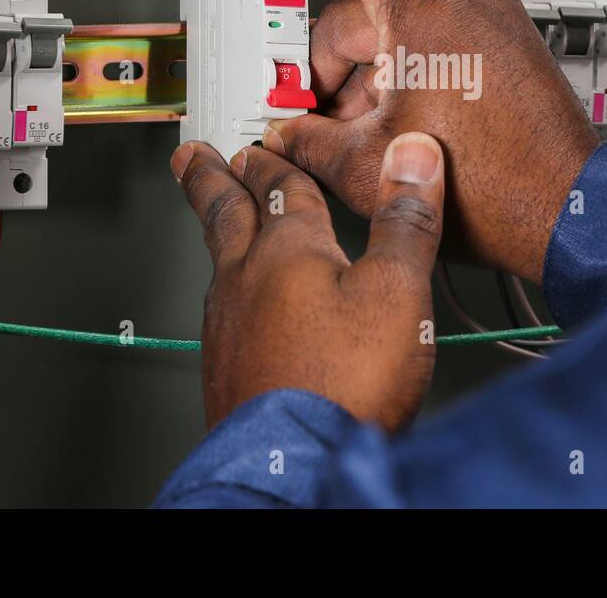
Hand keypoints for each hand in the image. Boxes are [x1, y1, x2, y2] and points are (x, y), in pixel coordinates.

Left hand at [172, 132, 444, 430]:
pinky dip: (225, 288)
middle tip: (192, 157)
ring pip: (218, 260)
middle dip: (212, 179)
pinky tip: (233, 307)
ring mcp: (227, 326)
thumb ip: (405, 222)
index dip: (277, 159)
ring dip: (218, 230)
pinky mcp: (223, 369)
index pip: (281, 186)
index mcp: (289, 249)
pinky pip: (218, 309)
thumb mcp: (396, 291)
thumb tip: (413, 157)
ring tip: (215, 219)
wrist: (295, 464)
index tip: (265, 142)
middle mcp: (247, 280)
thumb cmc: (343, 385)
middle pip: (225, 213)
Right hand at [258, 0, 598, 280]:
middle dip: (328, 57)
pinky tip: (391, 127)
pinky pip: (442, 40)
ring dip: (366, 72)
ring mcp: (494, 21)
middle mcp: (467, 1)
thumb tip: (288, 134)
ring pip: (404, 24)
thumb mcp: (368, 167)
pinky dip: (407, 72)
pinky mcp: (510, 47)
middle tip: (307, 105)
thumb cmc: (496, 189)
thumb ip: (308, 141)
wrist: (566, 213)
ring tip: (350, 133)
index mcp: (428, 10)